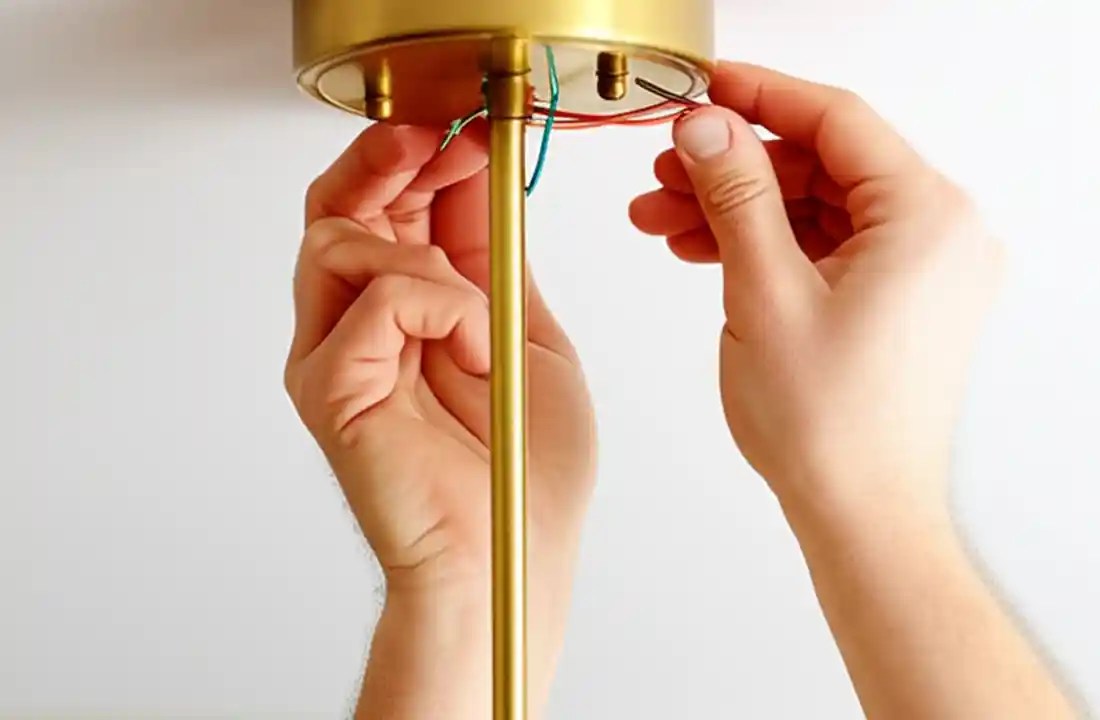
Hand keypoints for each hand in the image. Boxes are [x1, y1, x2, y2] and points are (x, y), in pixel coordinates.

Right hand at [284, 123, 594, 718]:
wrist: (514, 552)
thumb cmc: (525, 468)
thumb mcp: (527, 335)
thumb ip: (496, 261)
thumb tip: (482, 181)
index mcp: (409, 312)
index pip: (387, 206)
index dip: (420, 155)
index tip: (465, 128)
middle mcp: (358, 327)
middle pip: (337, 207)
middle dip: (387, 159)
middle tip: (432, 138)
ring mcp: (335, 355)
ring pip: (340, 238)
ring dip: (424, 253)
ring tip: (479, 316)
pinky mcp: (328, 386)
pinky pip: (375, 297)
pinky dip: (438, 308)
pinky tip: (471, 350)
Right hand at [631, 62, 1074, 719]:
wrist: (863, 514)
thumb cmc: (833, 427)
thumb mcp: (765, 291)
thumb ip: (735, 193)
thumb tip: (708, 126)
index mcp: (928, 216)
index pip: (836, 118)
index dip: (758, 96)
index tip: (703, 89)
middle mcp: (942, 232)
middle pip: (823, 163)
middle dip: (735, 166)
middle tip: (665, 172)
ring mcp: (926, 267)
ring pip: (820, 205)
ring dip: (743, 207)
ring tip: (668, 220)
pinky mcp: (905, 297)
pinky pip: (832, 245)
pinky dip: (772, 243)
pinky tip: (708, 250)